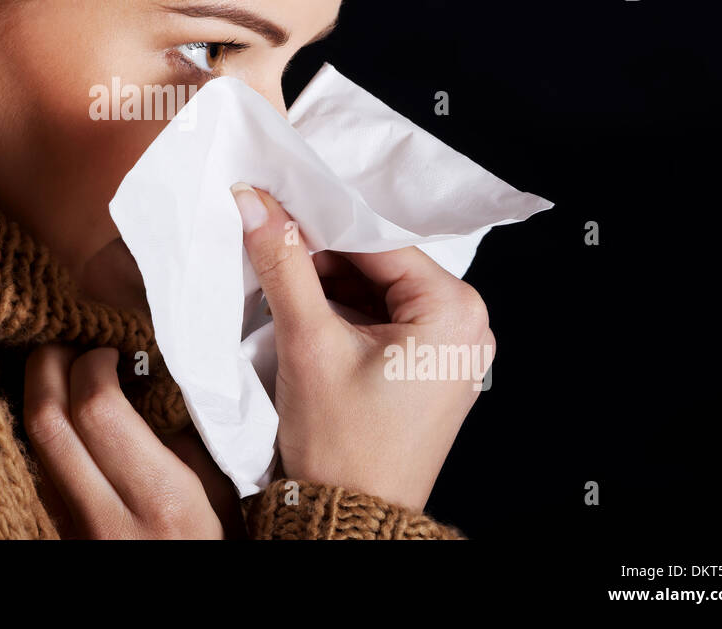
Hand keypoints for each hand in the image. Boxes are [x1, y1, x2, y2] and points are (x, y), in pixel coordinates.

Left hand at [23, 343, 226, 538]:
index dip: (94, 364)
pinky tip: (64, 417)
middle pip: (46, 422)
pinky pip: (38, 473)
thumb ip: (184, 440)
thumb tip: (146, 384)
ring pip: (32, 446)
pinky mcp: (58, 536)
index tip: (110, 351)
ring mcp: (73, 531)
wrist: (184, 614)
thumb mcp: (219, 495)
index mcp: (157, 499)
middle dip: (48, 366)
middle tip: (67, 343)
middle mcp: (105, 517)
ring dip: (39, 396)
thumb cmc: (216, 548)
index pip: (97, 410)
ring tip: (63, 370)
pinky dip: (45, 433)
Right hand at [230, 182, 494, 511]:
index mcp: (455, 310)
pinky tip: (300, 309)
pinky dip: (340, 310)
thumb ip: (283, 265)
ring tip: (278, 280)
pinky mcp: (426, 368)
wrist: (348, 518)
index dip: (318, 220)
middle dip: (320, 254)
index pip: (377, 240)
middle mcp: (464, 324)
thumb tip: (257, 205)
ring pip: (375, 288)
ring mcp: (448, 348)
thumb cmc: (343, 445)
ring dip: (326, 282)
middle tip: (267, 244)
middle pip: (378, 262)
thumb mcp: (307, 342)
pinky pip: (380, 318)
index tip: (272, 204)